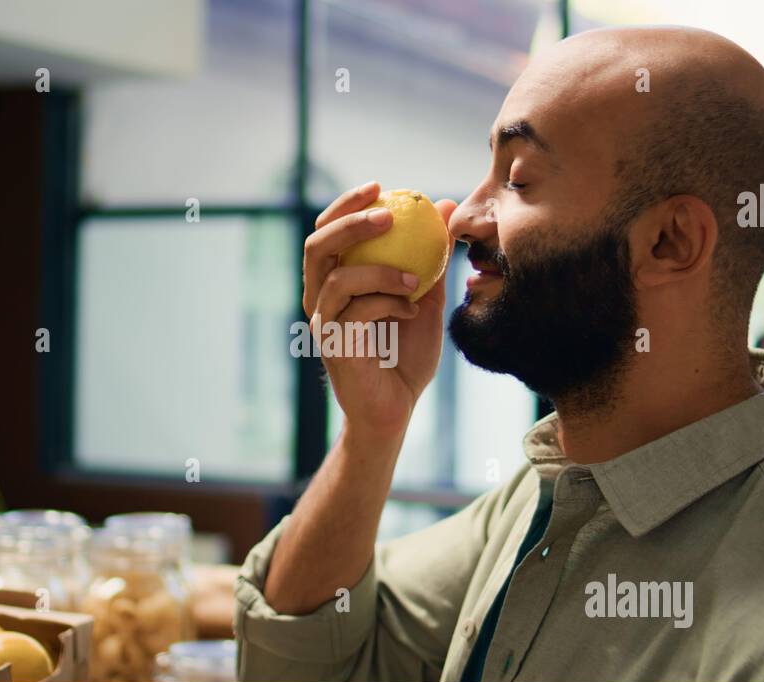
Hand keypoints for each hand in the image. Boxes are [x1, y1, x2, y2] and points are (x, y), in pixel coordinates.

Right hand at [302, 182, 456, 440]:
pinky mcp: (334, 346)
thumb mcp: (426, 297)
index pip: (327, 231)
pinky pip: (357, 310)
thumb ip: (432, 257)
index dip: (346, 204)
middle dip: (349, 222)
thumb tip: (446, 206)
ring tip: (416, 277)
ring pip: (337, 277)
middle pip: (317, 246)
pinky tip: (412, 310)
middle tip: (388, 214)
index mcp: (333, 282)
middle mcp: (319, 299)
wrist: (395, 412)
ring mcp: (323, 323)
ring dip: (380, 270)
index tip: (380, 186)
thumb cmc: (406, 357)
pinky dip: (388, 302)